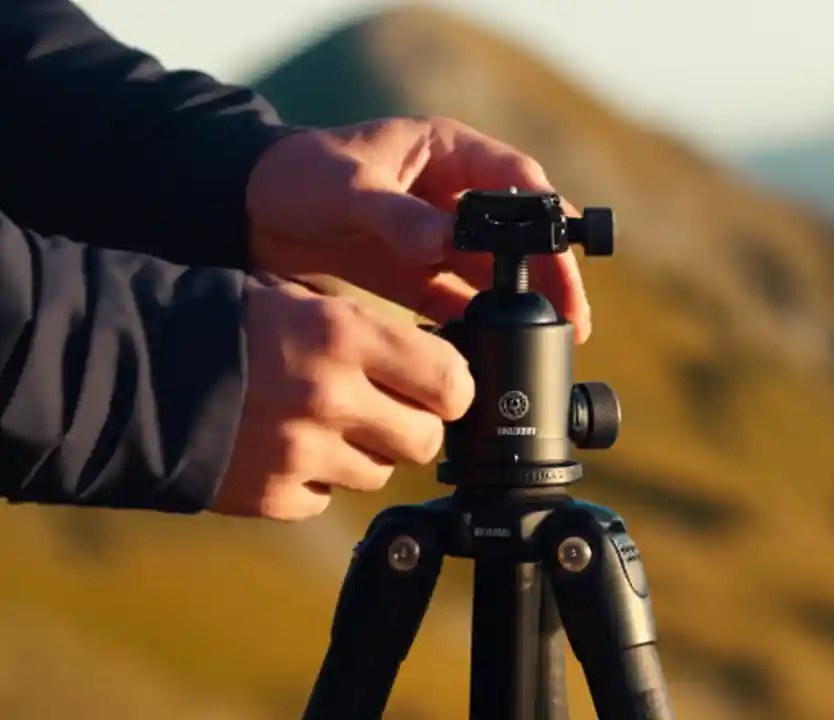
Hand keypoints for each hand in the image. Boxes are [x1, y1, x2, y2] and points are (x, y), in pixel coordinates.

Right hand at [211, 277, 473, 520]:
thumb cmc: (223, 323)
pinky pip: (326, 498)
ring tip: (325, 424)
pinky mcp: (275, 496)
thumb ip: (372, 336)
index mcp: (344, 336)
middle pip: (426, 439)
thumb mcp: (304, 301)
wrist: (128, 372)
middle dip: (415, 426)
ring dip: (365, 453)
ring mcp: (303, 454)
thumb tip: (439, 367)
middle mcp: (332, 398)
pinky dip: (316, 480)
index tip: (444, 387)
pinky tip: (285, 450)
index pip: (450, 382)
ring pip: (380, 473)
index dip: (452, 388)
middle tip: (389, 409)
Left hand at [245, 117, 591, 343]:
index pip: (516, 180)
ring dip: (523, 303)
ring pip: (498, 271)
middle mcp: (452, 194)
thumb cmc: (295, 176)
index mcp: (447, 153)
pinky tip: (493, 348)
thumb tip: (444, 242)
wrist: (243, 212)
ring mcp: (438, 236)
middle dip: (551, 275)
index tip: (565, 255)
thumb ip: (395, 215)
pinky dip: (480, 322)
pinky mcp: (418, 273)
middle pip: (519, 234)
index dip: (548, 217)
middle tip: (573, 318)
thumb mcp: (345, 187)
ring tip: (548, 340)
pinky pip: (461, 299)